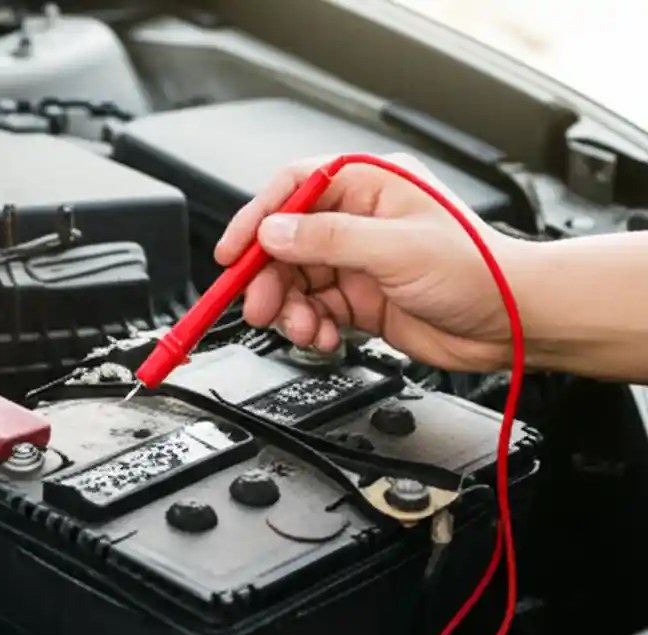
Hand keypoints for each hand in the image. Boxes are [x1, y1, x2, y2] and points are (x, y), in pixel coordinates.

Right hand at [213, 153, 527, 372]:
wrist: (514, 323)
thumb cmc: (480, 272)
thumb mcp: (396, 248)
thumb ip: (327, 239)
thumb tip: (273, 233)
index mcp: (369, 184)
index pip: (292, 189)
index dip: (256, 219)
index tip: (232, 252)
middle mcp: (358, 218)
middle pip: (285, 242)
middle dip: (268, 278)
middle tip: (260, 307)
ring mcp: (357, 260)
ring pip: (295, 281)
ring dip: (290, 309)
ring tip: (303, 330)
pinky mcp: (359, 298)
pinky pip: (314, 310)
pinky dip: (311, 328)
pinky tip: (324, 338)